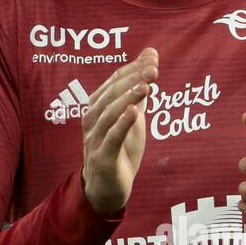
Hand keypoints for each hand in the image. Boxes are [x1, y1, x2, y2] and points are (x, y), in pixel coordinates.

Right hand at [81, 48, 157, 213]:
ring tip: (146, 85)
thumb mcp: (132, 117)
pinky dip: (122, 123)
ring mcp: (94, 139)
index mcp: (97, 107)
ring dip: (128, 97)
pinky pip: (111, 138)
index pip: (114, 82)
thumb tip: (150, 59)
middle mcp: (92, 120)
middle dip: (133, 79)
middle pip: (111, 94)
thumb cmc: (119, 150)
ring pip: (110, 113)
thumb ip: (139, 90)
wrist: (107, 188)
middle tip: (153, 69)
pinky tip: (134, 111)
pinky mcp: (102, 158)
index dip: (133, 68)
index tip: (152, 56)